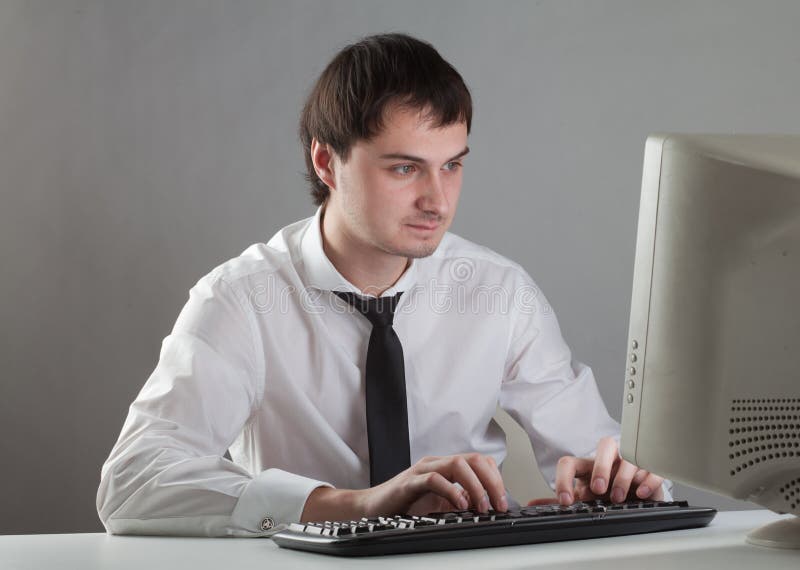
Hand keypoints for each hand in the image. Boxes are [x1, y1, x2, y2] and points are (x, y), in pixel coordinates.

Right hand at [301, 453, 507, 521]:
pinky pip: (434, 479)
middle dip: (491, 482)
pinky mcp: (409, 483)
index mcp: (446, 467)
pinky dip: (450, 490)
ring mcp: (422, 470)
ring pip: (457, 464)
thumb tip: (487, 508)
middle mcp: (436, 464)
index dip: (496, 479)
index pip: (480, 461)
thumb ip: (461, 502)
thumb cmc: (405, 506)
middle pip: (473, 459)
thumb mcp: (440, 505)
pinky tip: (459, 503)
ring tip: (481, 505)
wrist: (372, 509)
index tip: (503, 502)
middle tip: (497, 504)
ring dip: (475, 485)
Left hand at [528, 436, 663, 506]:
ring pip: (628, 455)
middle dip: (600, 467)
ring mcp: (630, 463)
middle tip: (598, 489)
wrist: (632, 497)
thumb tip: (533, 504)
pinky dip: (647, 480)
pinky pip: (652, 467)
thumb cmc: (605, 494)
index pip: (570, 462)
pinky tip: (640, 493)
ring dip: (622, 477)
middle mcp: (609, 460)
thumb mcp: (583, 498)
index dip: (564, 479)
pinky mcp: (650, 471)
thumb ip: (562, 499)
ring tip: (617, 497)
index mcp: (587, 466)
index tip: (564, 500)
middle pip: (604, 446)